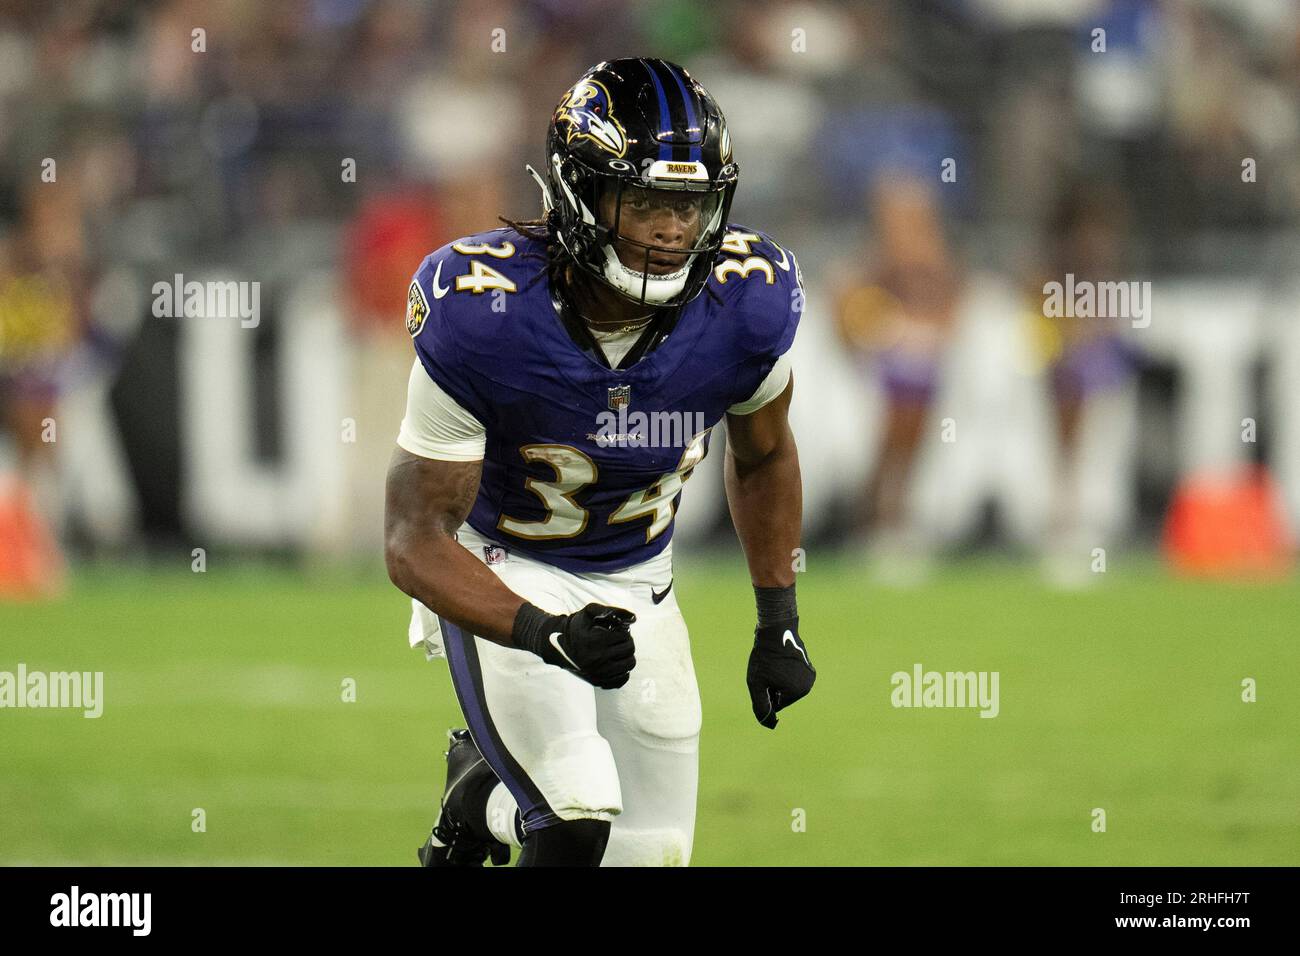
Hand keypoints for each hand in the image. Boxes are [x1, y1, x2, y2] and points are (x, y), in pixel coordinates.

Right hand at [513, 602, 636, 688]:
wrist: (558, 646)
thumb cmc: (576, 627)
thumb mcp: (589, 612)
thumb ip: (611, 611)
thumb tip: (633, 617)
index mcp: (595, 641)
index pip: (624, 635)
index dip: (622, 630)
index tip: (615, 630)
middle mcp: (597, 659)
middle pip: (629, 649)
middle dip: (626, 641)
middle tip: (619, 639)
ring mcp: (598, 672)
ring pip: (629, 664)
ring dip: (627, 655)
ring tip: (619, 650)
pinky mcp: (597, 681)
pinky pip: (621, 680)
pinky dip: (623, 671)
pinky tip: (616, 663)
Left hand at [746, 618, 814, 728]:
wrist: (776, 630)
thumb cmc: (764, 657)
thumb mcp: (756, 684)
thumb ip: (761, 706)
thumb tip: (770, 724)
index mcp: (796, 692)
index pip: (776, 705)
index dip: (767, 691)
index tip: (766, 675)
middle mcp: (808, 686)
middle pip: (784, 697)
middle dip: (774, 687)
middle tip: (770, 669)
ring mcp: (810, 676)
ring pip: (789, 688)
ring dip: (779, 680)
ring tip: (776, 664)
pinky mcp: (809, 667)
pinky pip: (793, 678)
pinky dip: (786, 673)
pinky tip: (782, 660)